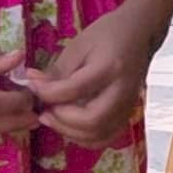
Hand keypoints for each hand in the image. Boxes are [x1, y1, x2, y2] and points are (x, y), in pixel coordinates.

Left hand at [13, 6, 154, 146]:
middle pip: (91, 120)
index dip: (48, 93)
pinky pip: (106, 138)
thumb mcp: (78, 45)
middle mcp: (122, 91)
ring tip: (54, 119)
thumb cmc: (108, 34)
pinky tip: (71, 126)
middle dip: (61, 120)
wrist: (139, 34)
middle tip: (44, 111)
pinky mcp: (127, 114)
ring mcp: (128, 106)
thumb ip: (57, 71)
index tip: (33, 88)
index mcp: (110, 68)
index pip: (75, 90)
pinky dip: (85, 138)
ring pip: (98, 135)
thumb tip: (33, 87)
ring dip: (71, 132)